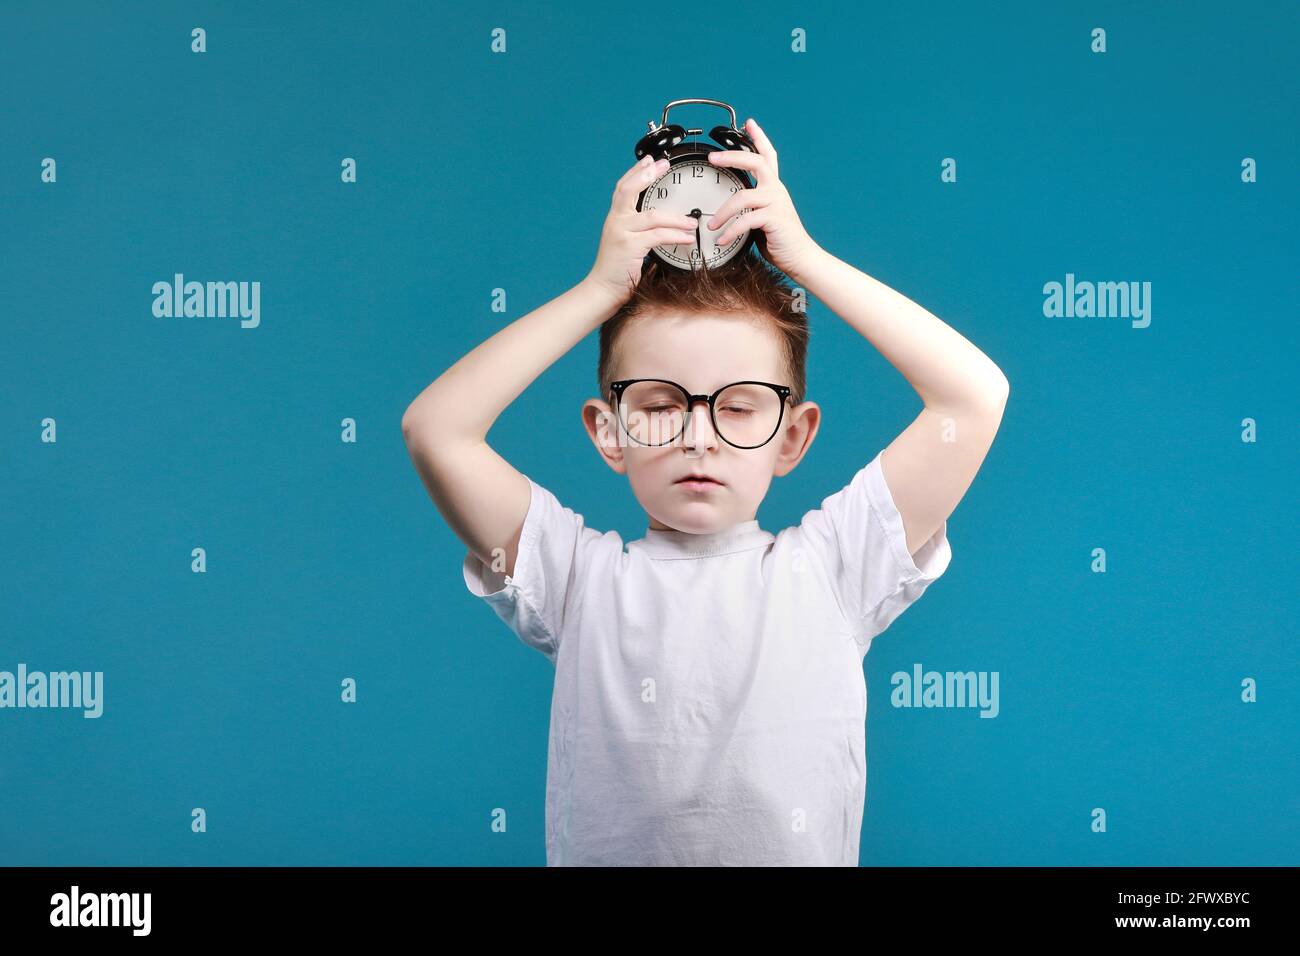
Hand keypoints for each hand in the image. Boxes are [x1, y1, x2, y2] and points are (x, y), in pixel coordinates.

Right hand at [584, 156, 698, 306]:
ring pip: (652, 216)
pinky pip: (657, 235)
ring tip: (691, 221)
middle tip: (664, 165)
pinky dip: (675, 235)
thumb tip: (662, 221)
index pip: (623, 187)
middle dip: (648, 175)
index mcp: (615, 218)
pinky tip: (687, 237)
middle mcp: (616, 221)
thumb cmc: (618, 269)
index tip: (650, 160)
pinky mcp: (629, 246)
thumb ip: (639, 229)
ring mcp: (621, 233)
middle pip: (628, 190)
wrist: (604, 290)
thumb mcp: (626, 242)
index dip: (636, 171)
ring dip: (676, 217)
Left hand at [706, 118, 820, 278]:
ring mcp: (776, 202)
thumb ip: (749, 207)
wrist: (799, 258)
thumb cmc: (779, 240)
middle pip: (755, 161)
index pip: (768, 155)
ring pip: (742, 197)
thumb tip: (727, 208)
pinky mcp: (775, 218)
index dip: (759, 138)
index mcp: (773, 187)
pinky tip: (722, 239)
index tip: (748, 123)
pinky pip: (746, 220)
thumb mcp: (762, 218)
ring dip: (722, 212)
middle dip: (732, 156)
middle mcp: (776, 190)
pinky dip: (731, 231)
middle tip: (713, 157)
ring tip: (711, 224)